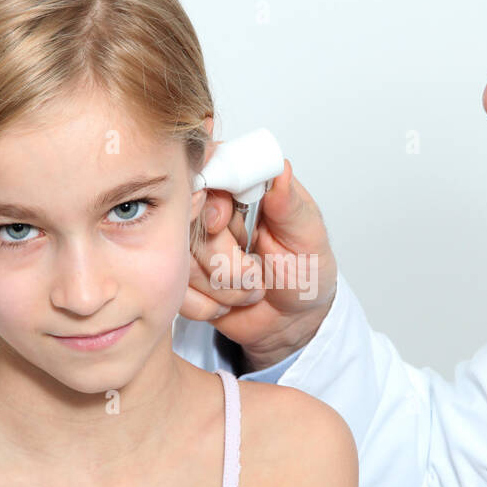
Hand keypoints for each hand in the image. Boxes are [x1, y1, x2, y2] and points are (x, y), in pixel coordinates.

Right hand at [181, 148, 337, 370]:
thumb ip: (290, 205)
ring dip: (222, 286)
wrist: (295, 317)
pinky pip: (178, 291)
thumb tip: (282, 170)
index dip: (209, 201)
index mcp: (244, 190)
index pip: (209, 175)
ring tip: (252, 289)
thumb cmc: (306, 270)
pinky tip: (230, 304)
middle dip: (222, 257)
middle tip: (256, 273)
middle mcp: (214, 213)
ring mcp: (194, 246)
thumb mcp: (308, 236)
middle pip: (188, 221)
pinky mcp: (183, 278)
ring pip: (182, 259)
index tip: (222, 222)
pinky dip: (206, 305)